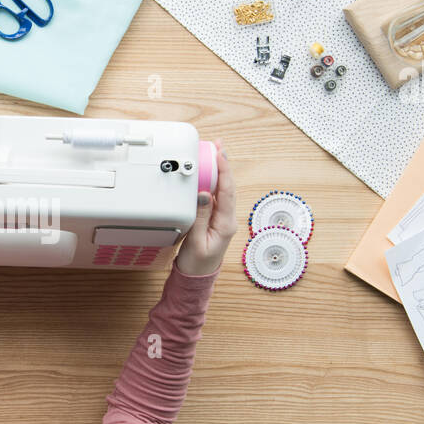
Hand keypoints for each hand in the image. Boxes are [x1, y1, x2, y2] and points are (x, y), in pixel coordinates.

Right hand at [176, 142, 236, 276]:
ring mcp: (222, 218)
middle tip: (217, 146)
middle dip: (223, 165)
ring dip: (219, 171)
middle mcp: (227, 219)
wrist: (196, 277)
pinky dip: (212, 182)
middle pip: (228, 186)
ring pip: (222, 189)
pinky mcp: (214, 219)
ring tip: (214, 154)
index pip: (227, 191)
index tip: (219, 154)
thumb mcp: (196, 241)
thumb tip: (204, 194)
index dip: (224, 170)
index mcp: (226, 224)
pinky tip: (208, 173)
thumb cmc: (196, 264)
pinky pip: (216, 196)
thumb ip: (200, 217)